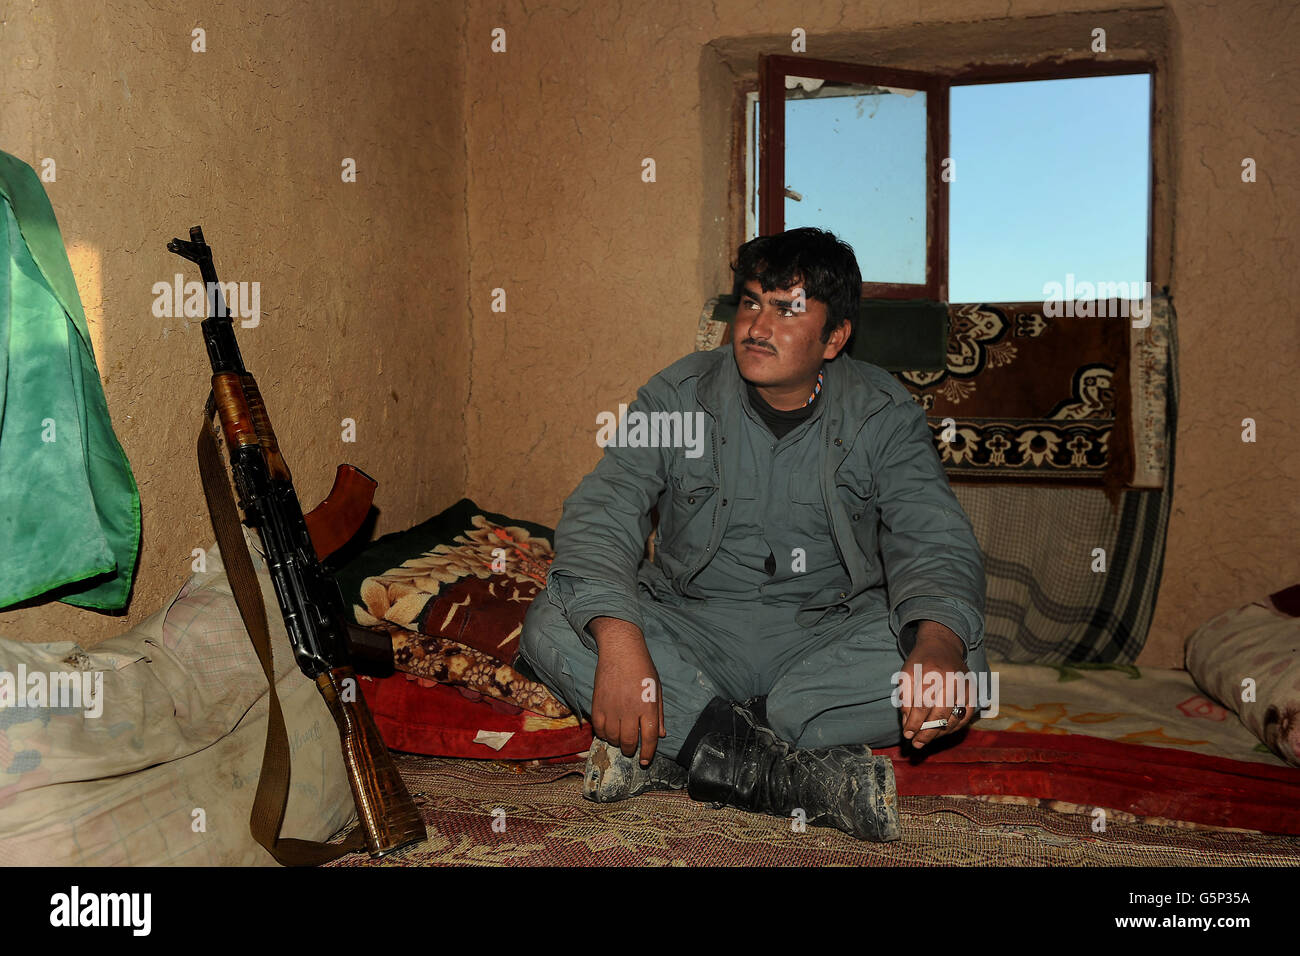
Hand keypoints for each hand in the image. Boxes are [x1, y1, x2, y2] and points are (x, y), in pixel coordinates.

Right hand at [588, 617, 665, 766]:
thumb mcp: (657, 689)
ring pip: (613, 738)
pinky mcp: (598, 704)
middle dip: (631, 750)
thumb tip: (661, 735)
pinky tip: (608, 731)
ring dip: (617, 743)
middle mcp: (630, 709)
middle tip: (631, 750)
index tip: (645, 761)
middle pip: (629, 742)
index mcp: (648, 706)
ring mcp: (612, 707)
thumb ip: (659, 714)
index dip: (648, 753)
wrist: (620, 650)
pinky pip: (599, 728)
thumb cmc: (642, 668)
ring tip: (620, 739)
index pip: (649, 738)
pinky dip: (603, 734)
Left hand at [898, 621, 976, 749]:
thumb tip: (908, 725)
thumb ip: (905, 700)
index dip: (914, 724)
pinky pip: (965, 717)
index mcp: (930, 673)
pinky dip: (954, 728)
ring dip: (939, 734)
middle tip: (917, 744)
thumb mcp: (906, 675)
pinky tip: (941, 732)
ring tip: (926, 740)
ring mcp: (964, 687)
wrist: (942, 645)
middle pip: (939, 716)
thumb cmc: (920, 662)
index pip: (922, 706)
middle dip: (926, 733)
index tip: (907, 735)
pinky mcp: (973, 692)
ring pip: (953, 719)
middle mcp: (950, 680)